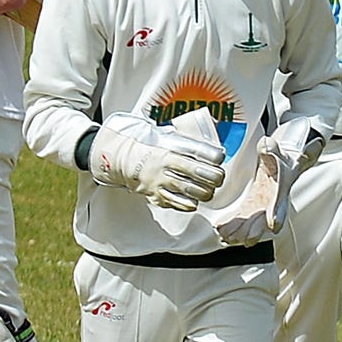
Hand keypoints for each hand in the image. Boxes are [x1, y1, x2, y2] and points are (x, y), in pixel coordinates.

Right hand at [89, 112, 225, 210]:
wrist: (122, 161)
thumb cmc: (149, 149)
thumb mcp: (166, 138)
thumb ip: (186, 141)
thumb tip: (211, 137)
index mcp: (168, 151)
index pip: (198, 152)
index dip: (214, 156)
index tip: (219, 157)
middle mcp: (164, 168)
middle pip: (198, 175)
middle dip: (214, 178)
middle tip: (217, 177)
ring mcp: (160, 184)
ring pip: (192, 193)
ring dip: (205, 192)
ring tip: (208, 189)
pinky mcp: (157, 197)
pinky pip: (180, 204)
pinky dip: (191, 203)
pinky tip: (193, 198)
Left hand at [212, 119, 324, 244]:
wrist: (283, 163)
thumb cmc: (281, 157)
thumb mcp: (276, 150)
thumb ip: (271, 148)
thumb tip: (266, 144)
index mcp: (281, 188)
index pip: (280, 202)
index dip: (276, 213)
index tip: (272, 224)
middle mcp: (273, 202)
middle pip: (266, 220)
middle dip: (255, 231)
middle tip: (245, 240)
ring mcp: (262, 207)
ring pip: (252, 224)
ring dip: (241, 233)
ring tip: (226, 238)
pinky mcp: (252, 207)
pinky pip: (242, 220)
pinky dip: (232, 226)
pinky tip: (220, 230)